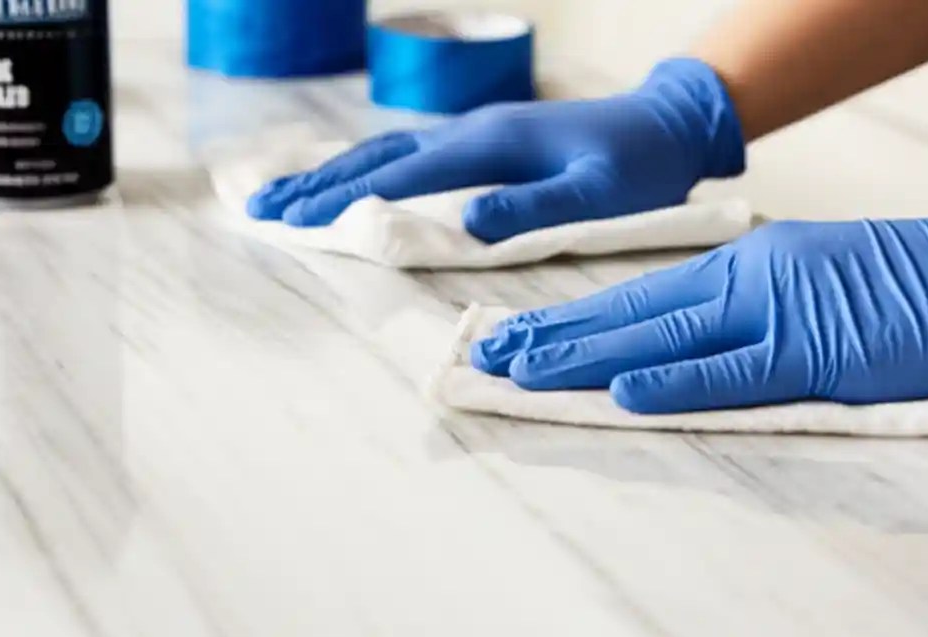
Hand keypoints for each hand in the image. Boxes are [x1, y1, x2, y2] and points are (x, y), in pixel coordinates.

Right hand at [246, 59, 745, 241]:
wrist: (667, 123)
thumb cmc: (638, 166)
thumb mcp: (601, 193)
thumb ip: (537, 206)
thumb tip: (469, 223)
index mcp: (490, 145)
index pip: (401, 176)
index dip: (344, 199)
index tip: (293, 218)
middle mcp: (471, 132)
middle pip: (376, 158)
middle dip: (316, 185)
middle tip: (260, 208)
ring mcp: (473, 132)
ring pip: (386, 153)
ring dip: (332, 176)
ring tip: (284, 198)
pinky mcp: (482, 141)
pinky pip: (408, 155)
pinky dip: (366, 171)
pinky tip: (350, 183)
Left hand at [471, 196, 927, 412]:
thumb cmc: (907, 290)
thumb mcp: (812, 292)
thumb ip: (748, 321)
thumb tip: (680, 359)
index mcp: (743, 270)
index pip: (638, 300)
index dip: (572, 322)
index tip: (515, 339)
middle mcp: (745, 282)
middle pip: (629, 313)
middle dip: (551, 336)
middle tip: (482, 355)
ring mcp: (779, 313)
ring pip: (661, 337)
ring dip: (583, 356)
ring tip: (517, 370)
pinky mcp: (820, 351)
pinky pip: (736, 372)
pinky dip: (678, 383)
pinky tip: (624, 393)